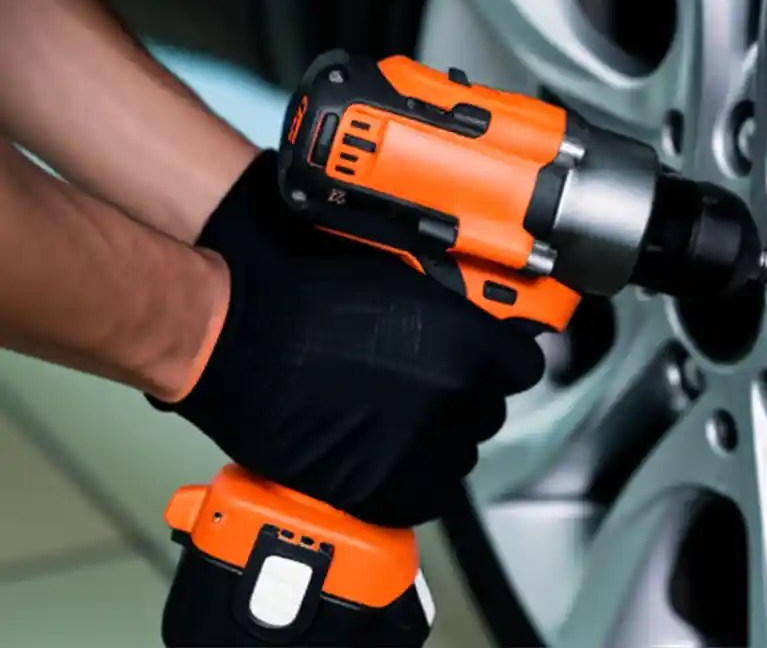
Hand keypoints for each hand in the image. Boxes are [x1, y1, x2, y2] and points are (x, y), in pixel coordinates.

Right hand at [149, 151, 544, 526]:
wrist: (234, 340)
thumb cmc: (304, 300)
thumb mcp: (400, 281)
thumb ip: (454, 308)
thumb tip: (485, 321)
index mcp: (466, 345)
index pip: (522, 366)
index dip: (500, 360)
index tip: (486, 360)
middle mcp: (453, 400)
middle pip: (489, 410)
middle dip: (465, 397)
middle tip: (427, 385)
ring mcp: (419, 448)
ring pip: (460, 455)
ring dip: (439, 439)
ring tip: (398, 418)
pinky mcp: (381, 488)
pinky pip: (425, 495)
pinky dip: (411, 479)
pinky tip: (386, 453)